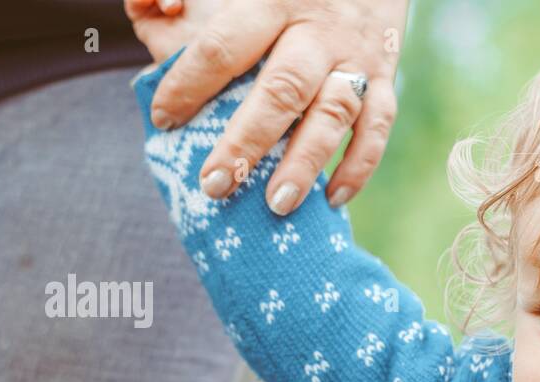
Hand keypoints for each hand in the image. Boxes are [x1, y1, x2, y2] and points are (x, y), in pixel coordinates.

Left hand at [126, 0, 408, 214]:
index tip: (164, 120)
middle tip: (214, 185)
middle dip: (246, 142)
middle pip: (282, 90)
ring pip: (334, 114)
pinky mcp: (385, 76)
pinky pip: (379, 127)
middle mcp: (318, 30)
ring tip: (276, 204)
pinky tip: (334, 199)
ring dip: (305, 163)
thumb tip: (154, 7)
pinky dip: (360, 166)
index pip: (224, 48)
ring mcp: (356, 56)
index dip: (189, 85)